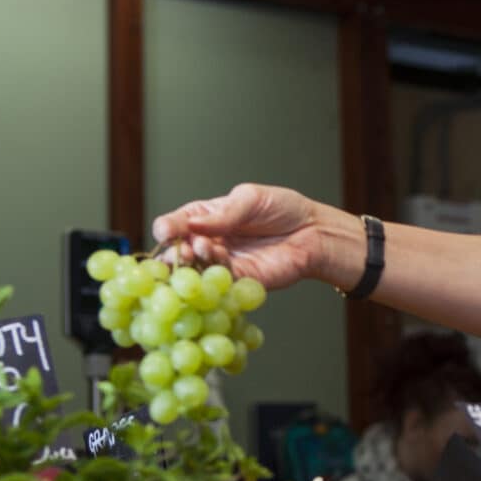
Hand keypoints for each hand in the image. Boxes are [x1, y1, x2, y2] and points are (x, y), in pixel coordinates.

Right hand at [150, 184, 346, 291]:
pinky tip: (217, 259)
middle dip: (176, 249)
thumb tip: (194, 224)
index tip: (167, 231)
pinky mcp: (238, 280)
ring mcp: (222, 262)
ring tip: (202, 249)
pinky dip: (214, 272)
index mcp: (206, 217)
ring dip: (194, 260)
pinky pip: (219, 281)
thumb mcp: (250, 199)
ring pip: (197, 268)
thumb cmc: (283, 209)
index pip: (177, 223)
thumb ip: (223, 213)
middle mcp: (210, 241)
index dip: (168, 228)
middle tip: (182, 247)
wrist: (312, 231)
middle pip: (181, 250)